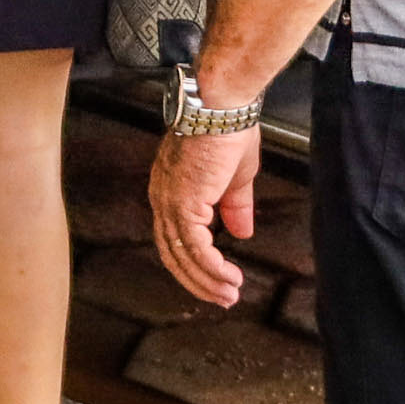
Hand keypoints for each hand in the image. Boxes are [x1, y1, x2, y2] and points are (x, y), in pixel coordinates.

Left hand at [151, 126, 263, 309]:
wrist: (224, 105)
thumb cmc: (228, 129)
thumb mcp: (236, 177)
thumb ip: (234, 207)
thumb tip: (242, 233)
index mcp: (169, 190)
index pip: (174, 238)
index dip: (193, 263)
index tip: (214, 281)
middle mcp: (162, 198)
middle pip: (172, 253)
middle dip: (198, 281)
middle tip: (222, 298)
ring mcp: (169, 201)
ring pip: (183, 256)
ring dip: (208, 280)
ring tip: (230, 294)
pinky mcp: (184, 203)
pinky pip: (196, 248)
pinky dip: (212, 269)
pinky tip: (228, 279)